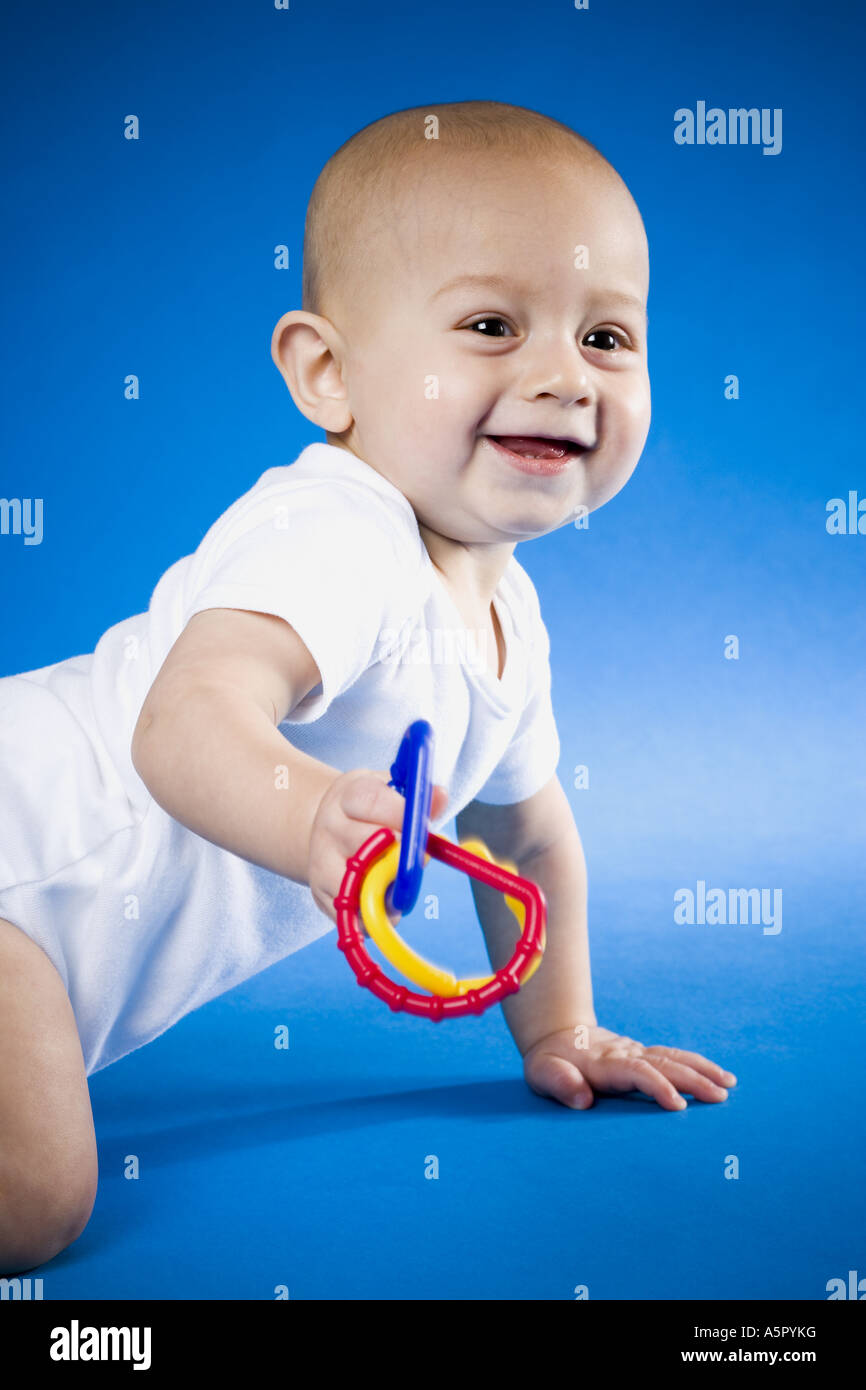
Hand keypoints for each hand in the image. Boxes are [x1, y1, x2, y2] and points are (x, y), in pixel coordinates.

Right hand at [307, 768, 448, 925]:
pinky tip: (387, 900)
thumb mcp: (390, 793)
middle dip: (400, 856)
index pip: (372, 803)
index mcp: (347, 796)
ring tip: (404, 885)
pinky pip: (353, 915)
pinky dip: (376, 914)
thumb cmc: (369, 811)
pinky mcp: (321, 895)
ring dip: (389, 890)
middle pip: (366, 845)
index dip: (401, 815)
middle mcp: (329, 828)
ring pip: (358, 885)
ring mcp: (321, 863)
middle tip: (419, 858)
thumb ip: (417, 798)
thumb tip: (440, 797)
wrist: (325, 828)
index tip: (423, 827)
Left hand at [522, 1024, 736, 1110]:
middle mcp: (625, 1054)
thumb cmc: (549, 1062)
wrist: (558, 1035)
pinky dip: (697, 1064)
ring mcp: (636, 1052)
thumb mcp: (541, 1072)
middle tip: (720, 1097)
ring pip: (674, 1057)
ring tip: (729, 1085)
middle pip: (664, 1064)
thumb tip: (583, 1099)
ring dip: (702, 1070)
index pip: (636, 1072)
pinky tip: (718, 1076)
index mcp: (603, 1063)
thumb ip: (559, 1082)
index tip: (677, 1104)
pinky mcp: (643, 1054)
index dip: (657, 1086)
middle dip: (693, 1079)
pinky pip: (674, 1057)